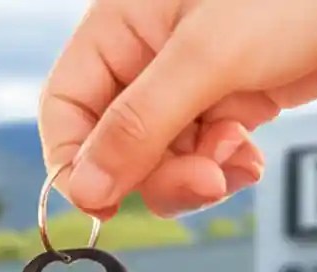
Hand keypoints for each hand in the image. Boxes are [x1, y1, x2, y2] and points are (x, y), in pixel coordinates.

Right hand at [41, 0, 316, 218]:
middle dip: (156, 173)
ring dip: (195, 175)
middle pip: (117, 143)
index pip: (67, 106)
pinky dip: (224, 167)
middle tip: (199, 181)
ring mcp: (194, 79)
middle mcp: (151, 53)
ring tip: (233, 160)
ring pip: (164, 157)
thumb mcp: (208, 58)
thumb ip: (140, 124)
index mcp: (121, 24)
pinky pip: (205, 154)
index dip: (78, 160)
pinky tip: (248, 157)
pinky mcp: (234, 99)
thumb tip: (88, 182)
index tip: (104, 201)